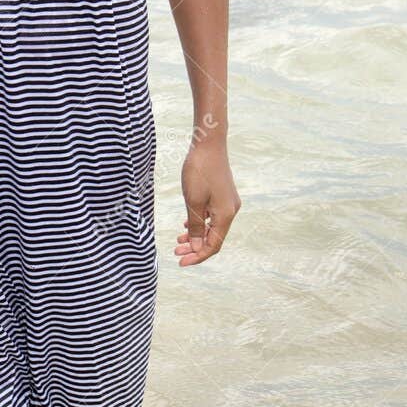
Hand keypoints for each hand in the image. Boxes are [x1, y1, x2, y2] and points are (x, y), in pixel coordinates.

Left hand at [175, 140, 239, 265]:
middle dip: (195, 247)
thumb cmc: (199, 171)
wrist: (209, 143)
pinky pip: (213, 216)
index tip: (180, 262)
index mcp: (226, 215)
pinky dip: (200, 223)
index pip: (213, 245)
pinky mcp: (223, 194)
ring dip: (197, 235)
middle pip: (214, 237)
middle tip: (176, 252)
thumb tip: (197, 248)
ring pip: (213, 226)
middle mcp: (231, 210)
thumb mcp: (193, 202)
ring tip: (178, 240)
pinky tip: (187, 224)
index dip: (197, 256)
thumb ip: (196, 227)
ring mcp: (228, 202)